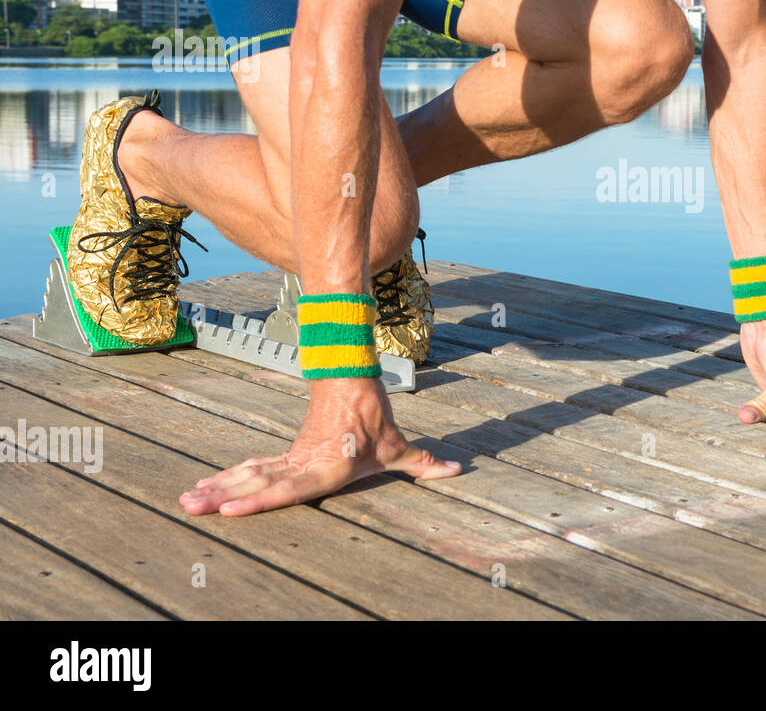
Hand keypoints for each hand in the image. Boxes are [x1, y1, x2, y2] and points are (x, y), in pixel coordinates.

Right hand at [179, 377, 460, 515]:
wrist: (351, 378)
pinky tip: (203, 488)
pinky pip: (251, 468)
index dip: (260, 500)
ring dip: (216, 488)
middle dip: (223, 497)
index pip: (290, 487)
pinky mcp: (285, 454)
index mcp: (327, 466)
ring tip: (186, 501)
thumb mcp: (399, 446)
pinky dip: (226, 479)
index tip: (230, 510)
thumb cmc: (373, 416)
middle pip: (257, 482)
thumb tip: (457, 471)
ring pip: (247, 475)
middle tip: (190, 507)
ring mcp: (290, 457)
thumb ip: (424, 464)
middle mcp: (303, 463)